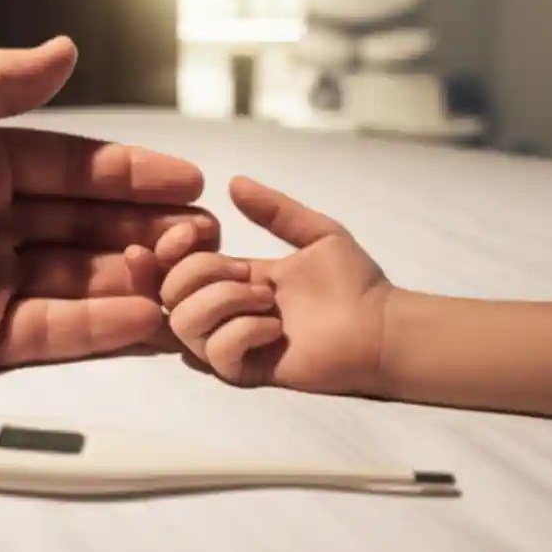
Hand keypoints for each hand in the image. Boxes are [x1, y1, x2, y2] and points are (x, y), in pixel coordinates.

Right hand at [150, 177, 391, 392]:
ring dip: (221, 301)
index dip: (173, 247)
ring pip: (183, 323)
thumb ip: (275, 210)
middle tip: (250, 274)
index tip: (199, 232)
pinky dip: (241, 332)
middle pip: (170, 292)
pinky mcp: (248, 370)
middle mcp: (227, 309)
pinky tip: (275, 329)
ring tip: (266, 301)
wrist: (381, 327)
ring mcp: (234, 341)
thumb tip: (233, 182)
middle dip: (203, 272)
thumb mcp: (316, 232)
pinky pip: (216, 352)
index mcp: (236, 277)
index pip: (176, 263)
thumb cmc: (355, 283)